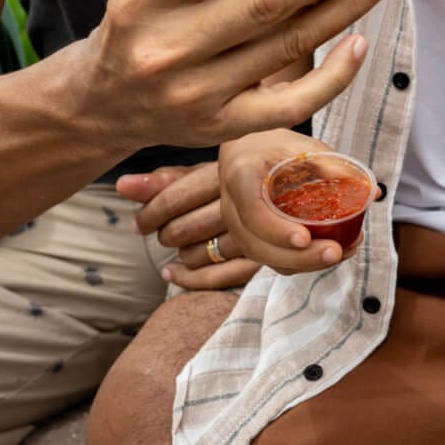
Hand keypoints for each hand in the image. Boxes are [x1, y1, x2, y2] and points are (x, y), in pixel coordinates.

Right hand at [81, 0, 390, 153]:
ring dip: (343, 9)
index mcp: (143, 0)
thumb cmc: (144, 28)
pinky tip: (360, 42)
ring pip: (288, 45)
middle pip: (264, 2)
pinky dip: (334, 74)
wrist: (102, 106)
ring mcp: (197, 95)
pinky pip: (292, 102)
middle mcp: (167, 49)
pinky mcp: (224, 128)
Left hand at [116, 164, 258, 289]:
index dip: (153, 212)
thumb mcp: (222, 164)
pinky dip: (190, 279)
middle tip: (165, 230)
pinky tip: (174, 274)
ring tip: (184, 244)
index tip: (142, 222)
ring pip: (198, 253)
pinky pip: (218, 277)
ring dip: (184, 253)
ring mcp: (255, 231)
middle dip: (168, 232)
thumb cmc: (268, 164)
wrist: (325, 184)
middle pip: (184, 228)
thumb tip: (120, 185)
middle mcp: (242, 200)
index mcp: (230, 170)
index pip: (177, 196)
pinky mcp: (266, 256)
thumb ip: (174, 177)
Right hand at [219, 132, 366, 274]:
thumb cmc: (276, 144)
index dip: (277, 230)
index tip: (305, 238)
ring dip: (304, 263)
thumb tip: (373, 193)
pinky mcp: (251, 238)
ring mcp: (239, 227)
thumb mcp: (303, 146)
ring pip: (266, 258)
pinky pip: (272, 258)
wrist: (248, 149)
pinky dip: (301, 262)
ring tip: (344, 252)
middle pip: (258, 245)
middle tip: (336, 252)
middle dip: (299, 257)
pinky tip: (333, 252)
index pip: (253, 212)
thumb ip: (333, 166)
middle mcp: (232, 207)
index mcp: (241, 176)